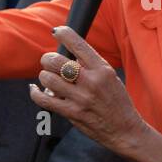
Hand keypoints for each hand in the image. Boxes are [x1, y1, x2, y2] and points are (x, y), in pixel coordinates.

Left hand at [29, 26, 147, 156]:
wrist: (125, 130)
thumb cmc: (117, 102)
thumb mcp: (110, 77)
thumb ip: (91, 65)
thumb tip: (70, 53)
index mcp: (102, 69)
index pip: (78, 44)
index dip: (64, 34)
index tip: (57, 31)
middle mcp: (91, 81)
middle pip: (56, 61)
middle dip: (48, 59)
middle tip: (50, 62)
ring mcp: (80, 98)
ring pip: (48, 78)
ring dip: (45, 77)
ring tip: (50, 80)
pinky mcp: (72, 113)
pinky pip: (44, 99)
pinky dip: (35, 93)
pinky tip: (35, 90)